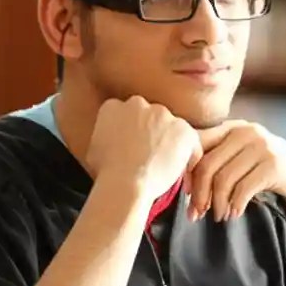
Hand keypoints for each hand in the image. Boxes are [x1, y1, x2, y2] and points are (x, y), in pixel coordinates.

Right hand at [86, 96, 202, 202]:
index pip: (125, 114)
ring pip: (170, 126)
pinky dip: (190, 154)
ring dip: (170, 142)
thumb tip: (109, 142)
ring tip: (166, 165)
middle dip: (151, 133)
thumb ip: (105, 137)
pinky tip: (185, 169)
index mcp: (113, 107)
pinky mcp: (183, 128)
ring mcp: (162, 114)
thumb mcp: (94, 150)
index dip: (131, 131)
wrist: (125, 181)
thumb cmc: (107, 173)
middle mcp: (138, 104)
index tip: (133, 145)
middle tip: (150, 155)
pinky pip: (191, 140)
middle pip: (149, 116)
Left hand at [188, 120, 285, 221]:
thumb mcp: (242, 157)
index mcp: (232, 127)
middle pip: (207, 165)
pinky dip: (235, 205)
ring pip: (223, 179)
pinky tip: (234, 214)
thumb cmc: (267, 170)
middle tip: (197, 213)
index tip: (186, 194)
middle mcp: (245, 131)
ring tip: (219, 217)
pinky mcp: (273, 164)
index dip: (186, 171)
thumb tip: (186, 186)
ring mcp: (261, 146)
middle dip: (199, 194)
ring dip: (217, 204)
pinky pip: (243, 189)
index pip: (197, 143)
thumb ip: (218, 160)